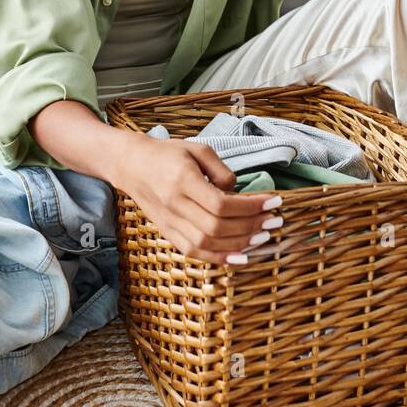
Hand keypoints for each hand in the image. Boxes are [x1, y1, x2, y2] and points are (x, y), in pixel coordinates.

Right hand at [113, 134, 281, 265]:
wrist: (132, 166)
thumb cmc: (167, 153)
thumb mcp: (197, 149)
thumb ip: (221, 170)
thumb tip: (238, 192)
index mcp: (182, 180)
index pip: (222, 204)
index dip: (251, 207)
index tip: (273, 202)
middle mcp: (175, 205)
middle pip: (218, 226)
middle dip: (251, 226)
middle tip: (274, 221)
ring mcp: (170, 223)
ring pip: (208, 243)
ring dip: (240, 244)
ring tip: (263, 237)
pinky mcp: (168, 233)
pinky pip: (195, 252)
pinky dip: (219, 258)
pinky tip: (241, 257)